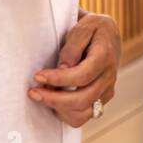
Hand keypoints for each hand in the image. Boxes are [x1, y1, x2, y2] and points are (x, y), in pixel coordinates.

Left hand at [27, 11, 121, 128]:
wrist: (107, 34)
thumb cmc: (91, 28)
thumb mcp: (83, 27)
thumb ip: (72, 48)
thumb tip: (63, 68)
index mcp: (105, 56)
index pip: (82, 76)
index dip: (58, 79)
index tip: (38, 76)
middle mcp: (109, 76)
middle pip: (82, 98)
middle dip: (54, 99)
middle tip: (33, 92)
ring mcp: (106, 90)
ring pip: (84, 112)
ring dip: (59, 109)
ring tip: (41, 97)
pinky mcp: (101, 99)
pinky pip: (84, 115)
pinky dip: (67, 114)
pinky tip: (53, 102)